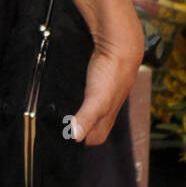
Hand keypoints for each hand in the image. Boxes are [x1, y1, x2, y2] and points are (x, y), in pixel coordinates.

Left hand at [71, 0, 144, 145]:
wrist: (121, 44)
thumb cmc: (113, 73)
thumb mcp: (98, 98)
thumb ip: (87, 117)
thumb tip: (76, 137)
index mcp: (108, 113)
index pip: (97, 136)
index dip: (85, 140)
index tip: (68, 142)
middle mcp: (108, 104)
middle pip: (97, 124)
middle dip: (84, 130)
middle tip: (64, 130)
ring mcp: (105, 90)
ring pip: (94, 108)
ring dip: (82, 113)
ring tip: (67, 115)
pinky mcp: (100, 75)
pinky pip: (91, 90)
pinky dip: (82, 94)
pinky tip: (74, 90)